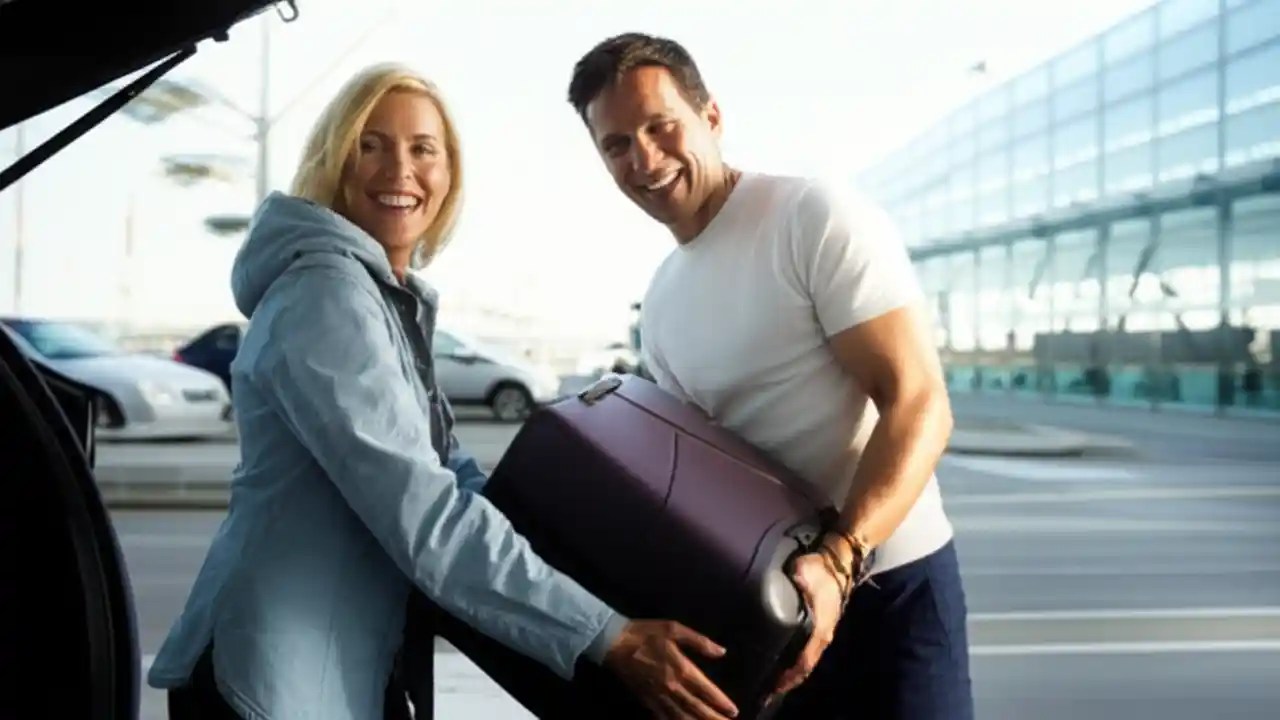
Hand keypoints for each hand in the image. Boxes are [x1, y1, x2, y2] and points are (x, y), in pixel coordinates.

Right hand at [604, 619, 738, 718]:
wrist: (614, 642)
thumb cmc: (646, 633)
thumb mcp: (674, 629)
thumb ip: (700, 642)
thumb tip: (721, 652)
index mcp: (681, 668)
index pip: (706, 690)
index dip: (720, 702)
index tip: (733, 710)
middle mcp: (672, 687)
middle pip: (697, 708)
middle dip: (713, 718)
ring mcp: (658, 696)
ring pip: (681, 716)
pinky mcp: (646, 700)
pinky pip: (663, 717)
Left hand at [766, 550, 846, 705]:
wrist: (838, 563)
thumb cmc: (821, 569)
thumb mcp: (807, 569)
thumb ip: (801, 575)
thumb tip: (797, 576)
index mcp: (819, 628)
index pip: (804, 661)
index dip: (789, 676)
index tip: (773, 686)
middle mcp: (822, 636)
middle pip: (805, 667)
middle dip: (788, 681)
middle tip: (767, 691)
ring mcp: (824, 633)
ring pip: (808, 662)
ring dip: (793, 674)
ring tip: (773, 682)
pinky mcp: (821, 628)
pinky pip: (809, 653)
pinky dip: (797, 663)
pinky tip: (784, 663)